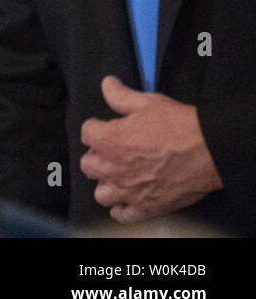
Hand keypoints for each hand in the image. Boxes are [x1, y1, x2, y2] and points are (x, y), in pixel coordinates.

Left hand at [80, 75, 222, 222]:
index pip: (86, 133)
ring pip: (101, 193)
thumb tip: (106, 83)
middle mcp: (111, 168)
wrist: (211, 151)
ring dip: (107, 183)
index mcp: (107, 140)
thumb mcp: (147, 103)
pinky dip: (122, 208)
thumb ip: (120, 96)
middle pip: (88, 164)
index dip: (97, 128)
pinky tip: (130, 198)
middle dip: (98, 156)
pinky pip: (122, 214)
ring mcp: (127, 190)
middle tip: (114, 151)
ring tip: (121, 175)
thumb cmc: (177, 124)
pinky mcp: (145, 207)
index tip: (108, 128)